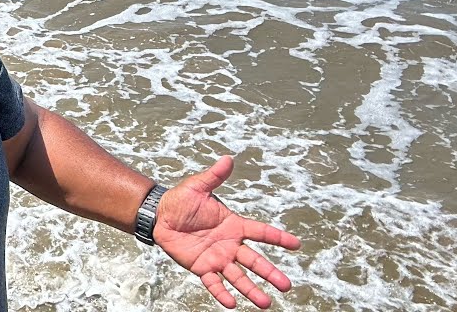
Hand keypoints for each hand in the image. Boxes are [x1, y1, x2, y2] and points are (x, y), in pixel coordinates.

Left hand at [153, 157, 300, 309]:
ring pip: (238, 276)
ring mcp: (217, 258)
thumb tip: (227, 159)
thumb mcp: (197, 186)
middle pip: (255, 260)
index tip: (296, 245)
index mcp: (233, 224)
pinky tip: (233, 304)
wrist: (160, 215)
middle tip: (287, 285)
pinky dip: (223, 293)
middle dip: (271, 273)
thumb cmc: (180, 200)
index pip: (260, 232)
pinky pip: (214, 283)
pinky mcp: (201, 267)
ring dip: (252, 290)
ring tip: (266, 304)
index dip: (278, 238)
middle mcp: (230, 244)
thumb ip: (214, 176)